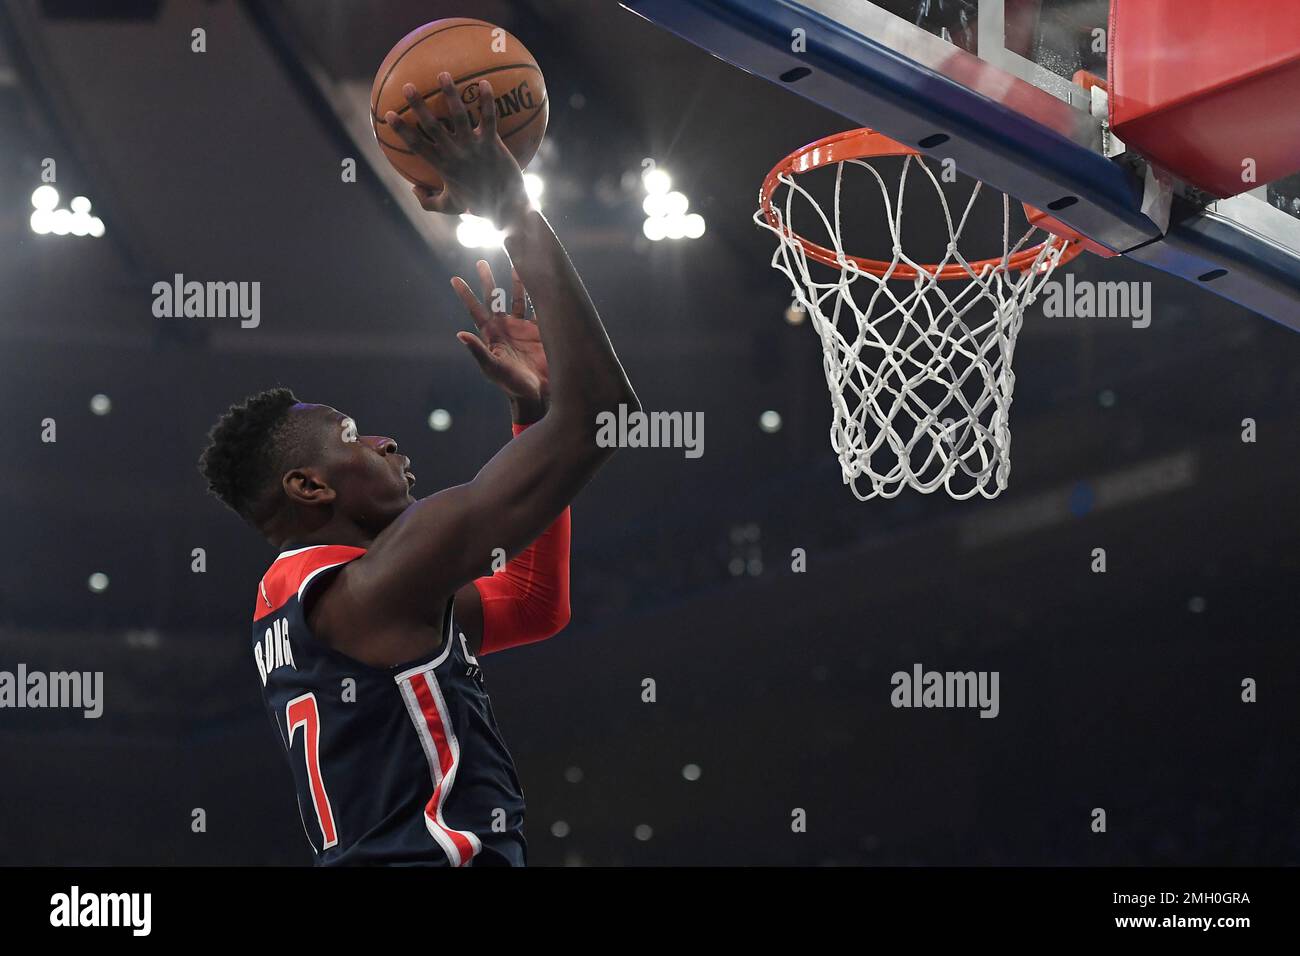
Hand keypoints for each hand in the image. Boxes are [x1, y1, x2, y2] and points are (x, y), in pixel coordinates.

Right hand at [384, 74, 530, 225]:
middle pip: (432, 126)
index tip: (388, 114)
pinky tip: (484, 82)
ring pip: (459, 116)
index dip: (401, 130)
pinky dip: (487, 100)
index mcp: (442, 166)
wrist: (507, 208)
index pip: (417, 145)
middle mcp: (455, 154)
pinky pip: (489, 118)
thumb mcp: (450, 206)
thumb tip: (413, 190)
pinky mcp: (493, 144)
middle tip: (407, 87)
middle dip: (418, 106)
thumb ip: (428, 201)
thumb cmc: (478, 205)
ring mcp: (474, 147)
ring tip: (443, 75)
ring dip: (451, 94)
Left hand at [451, 260, 548, 412]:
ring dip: (515, 281)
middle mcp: (506, 327)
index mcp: (491, 334)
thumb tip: (460, 334)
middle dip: (487, 280)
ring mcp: (523, 327)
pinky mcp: (540, 330)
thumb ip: (478, 350)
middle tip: (480, 261)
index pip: (475, 309)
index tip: (454, 278)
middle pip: (495, 298)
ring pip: (517, 298)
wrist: (537, 392)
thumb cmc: (511, 384)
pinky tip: (540, 279)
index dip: (465, 294)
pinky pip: (539, 307)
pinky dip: (539, 294)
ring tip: (514, 262)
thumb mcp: (493, 367)